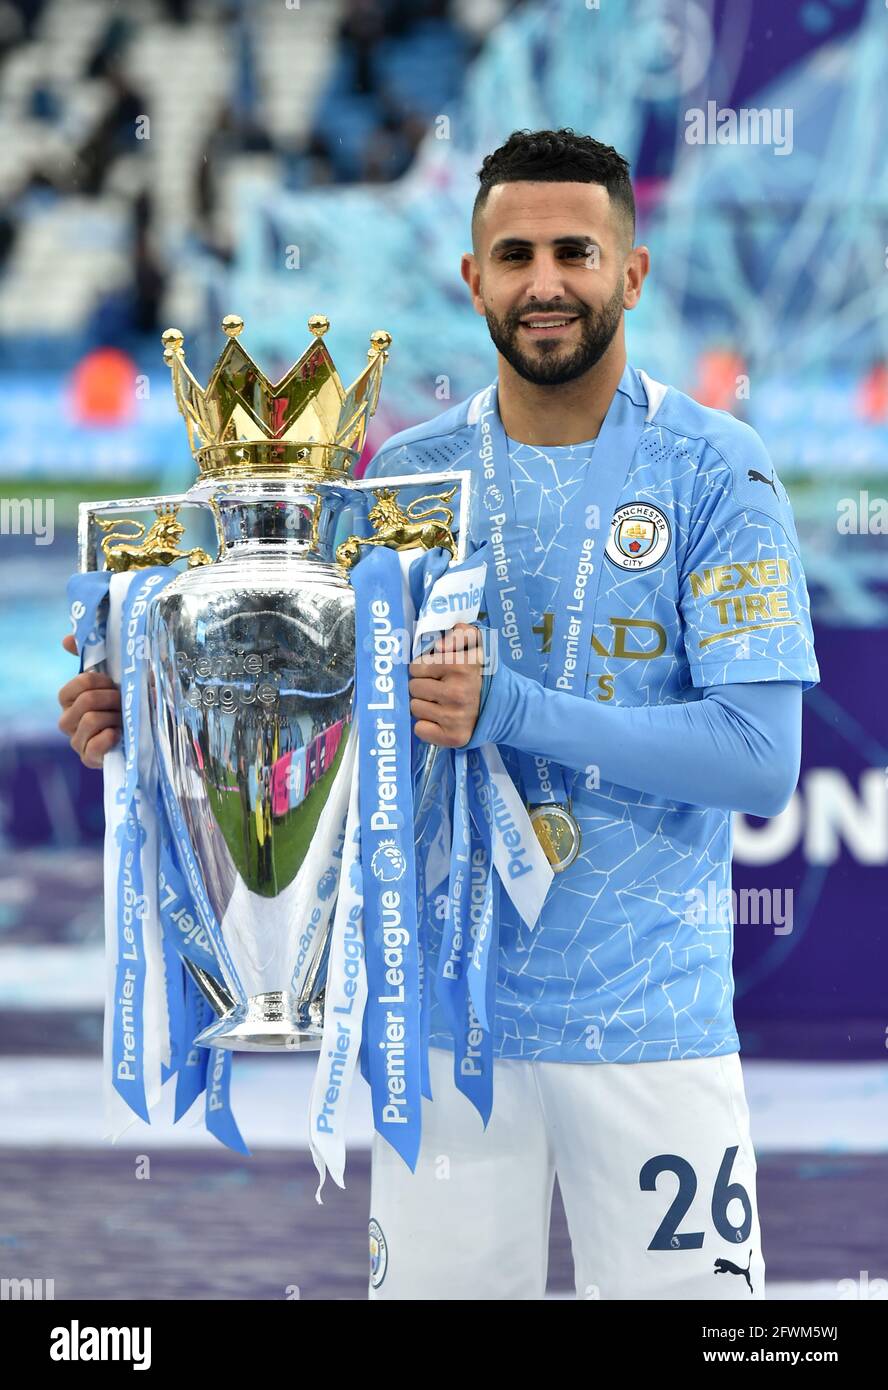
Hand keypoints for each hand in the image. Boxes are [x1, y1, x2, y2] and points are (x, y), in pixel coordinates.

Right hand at [58, 634, 121, 768]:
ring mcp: (77, 741)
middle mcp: (68, 720)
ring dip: (114, 718)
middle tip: (124, 703)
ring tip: (124, 720)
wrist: (148, 733)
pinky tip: (118, 735)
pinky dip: (107, 739)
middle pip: (86, 701)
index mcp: (71, 699)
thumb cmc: (130, 701)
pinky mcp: (88, 759)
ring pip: (90, 720)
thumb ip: (93, 655)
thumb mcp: (119, 675)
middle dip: (112, 700)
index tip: (114, 684)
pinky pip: (91, 748)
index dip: (99, 682)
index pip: (77, 685)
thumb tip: (66, 639)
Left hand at [408, 622, 483, 748]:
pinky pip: (420, 729)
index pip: (416, 666)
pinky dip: (427, 726)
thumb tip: (440, 646)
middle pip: (413, 687)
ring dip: (425, 705)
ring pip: (415, 707)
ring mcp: (454, 717)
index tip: (437, 672)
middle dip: (424, 686)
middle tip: (439, 688)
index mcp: (460, 666)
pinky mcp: (452, 737)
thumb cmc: (481, 674)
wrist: (504, 706)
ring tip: (442, 703)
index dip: (425, 668)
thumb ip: (461, 633)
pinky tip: (441, 720)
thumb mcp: (477, 644)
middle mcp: (456, 692)